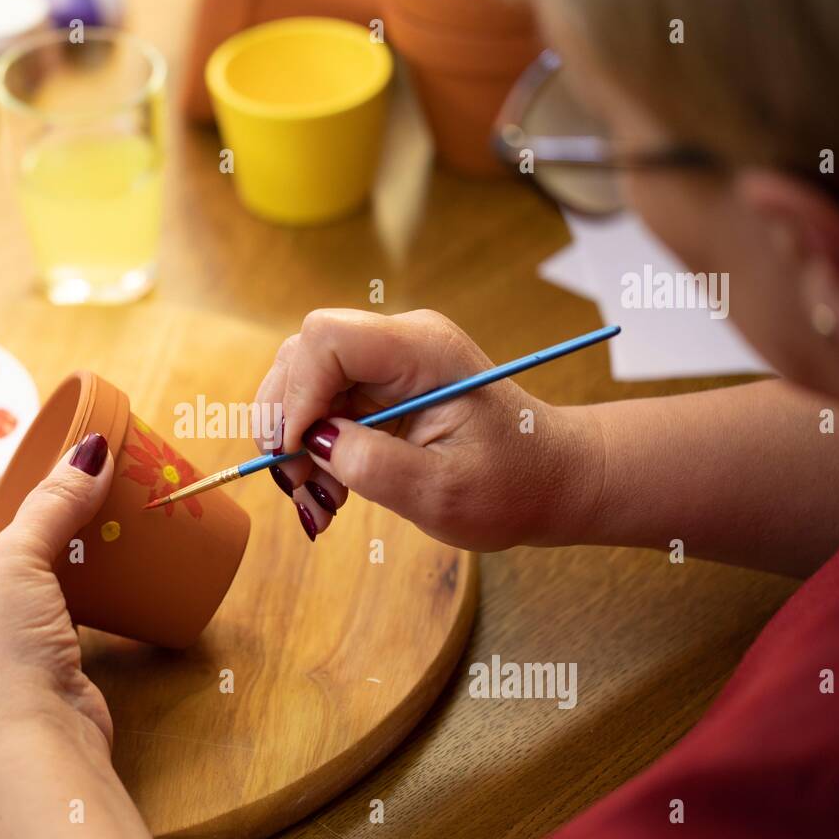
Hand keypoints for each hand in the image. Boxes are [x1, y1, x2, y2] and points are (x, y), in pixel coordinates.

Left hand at [0, 433, 114, 753]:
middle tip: (59, 522)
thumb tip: (90, 451)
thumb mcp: (17, 558)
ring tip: (86, 551)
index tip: (8, 515)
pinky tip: (102, 597)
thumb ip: (53, 504)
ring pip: (25, 608)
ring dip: (53, 585)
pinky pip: (58, 633)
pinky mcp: (40, 681)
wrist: (36, 737)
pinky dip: (77, 614)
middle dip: (22, 555)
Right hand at [255, 308, 602, 550]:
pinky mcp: (380, 387)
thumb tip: (313, 442)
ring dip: (295, 441)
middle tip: (298, 485)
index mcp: (423, 351)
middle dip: (287, 421)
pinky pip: (323, 405)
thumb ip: (374, 465)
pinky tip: (330, 491)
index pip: (326, 339)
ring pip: (304, 381)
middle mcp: (400, 343)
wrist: (552, 481)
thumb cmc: (513, 486)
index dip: (296, 393)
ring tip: (319, 499)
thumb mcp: (443, 492)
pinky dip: (313, 448)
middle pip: (304, 355)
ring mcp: (388, 363)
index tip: (296, 453)